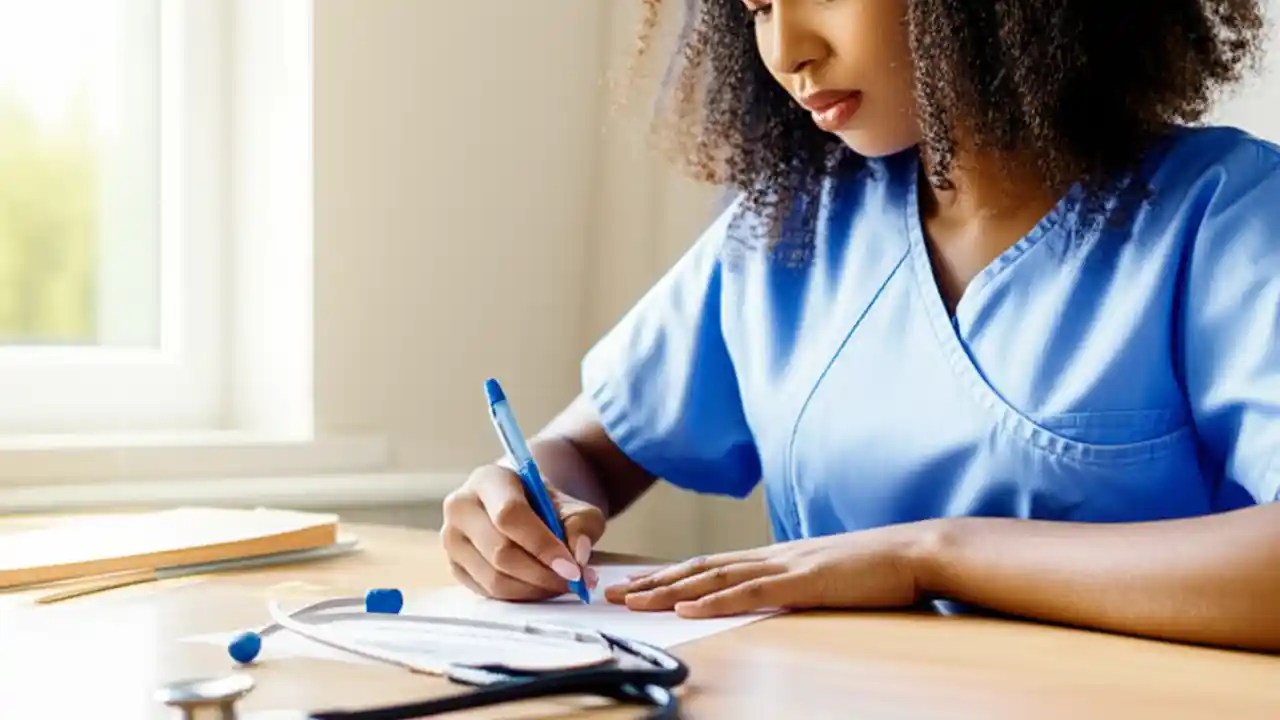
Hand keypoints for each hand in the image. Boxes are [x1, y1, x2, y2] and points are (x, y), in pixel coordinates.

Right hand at [442, 463, 605, 600]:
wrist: (518, 505)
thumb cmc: (543, 502)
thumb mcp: (570, 504)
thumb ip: (581, 524)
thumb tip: (579, 555)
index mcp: (488, 479)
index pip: (510, 515)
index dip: (543, 545)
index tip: (573, 568)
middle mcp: (461, 507)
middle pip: (499, 552)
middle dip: (542, 573)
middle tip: (574, 582)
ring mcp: (452, 539)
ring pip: (493, 578)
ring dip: (534, 589)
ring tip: (561, 584)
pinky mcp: (454, 566)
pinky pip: (488, 592)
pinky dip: (520, 595)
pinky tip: (541, 586)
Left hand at [604, 524, 927, 617]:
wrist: (914, 551)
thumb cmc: (876, 570)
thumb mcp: (824, 577)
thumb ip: (793, 584)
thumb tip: (770, 597)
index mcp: (775, 557)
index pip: (710, 567)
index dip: (669, 576)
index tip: (635, 585)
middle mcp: (771, 557)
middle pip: (699, 570)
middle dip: (653, 583)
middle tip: (612, 593)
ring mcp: (785, 567)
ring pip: (714, 580)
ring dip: (669, 591)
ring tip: (632, 601)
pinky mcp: (803, 582)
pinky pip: (751, 592)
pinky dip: (715, 600)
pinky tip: (688, 608)